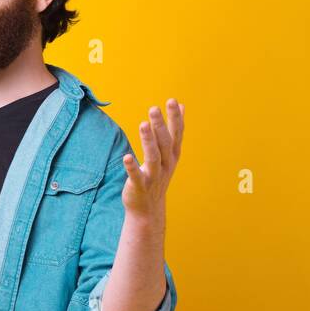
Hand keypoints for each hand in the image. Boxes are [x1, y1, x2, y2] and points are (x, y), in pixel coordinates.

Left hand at [121, 99, 183, 219]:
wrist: (148, 209)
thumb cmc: (157, 175)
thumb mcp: (168, 153)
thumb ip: (174, 129)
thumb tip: (182, 106)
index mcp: (172, 155)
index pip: (176, 134)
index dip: (175, 118)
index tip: (172, 101)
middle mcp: (165, 165)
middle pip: (165, 143)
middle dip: (161, 126)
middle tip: (154, 108)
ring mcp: (154, 177)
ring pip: (153, 157)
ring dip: (148, 141)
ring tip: (143, 124)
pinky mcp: (140, 187)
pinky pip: (137, 177)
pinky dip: (132, 168)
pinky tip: (127, 157)